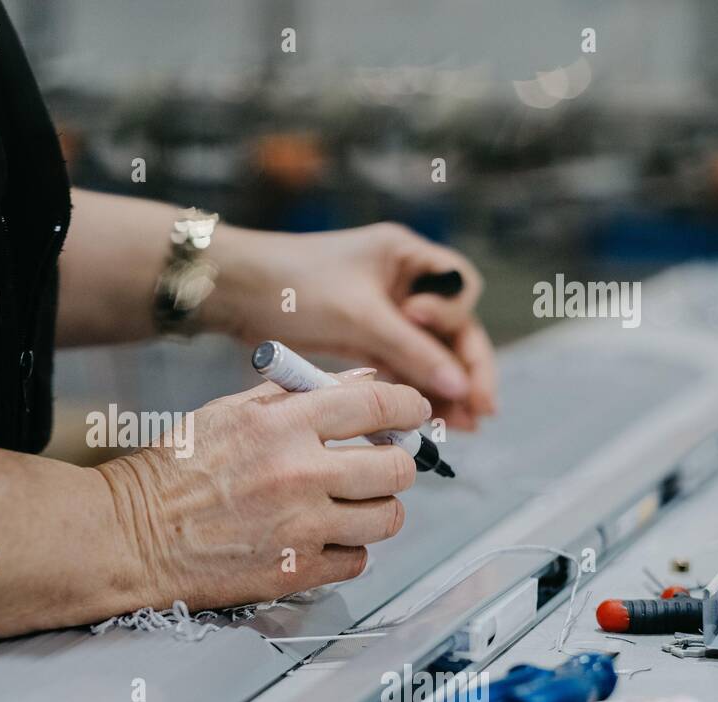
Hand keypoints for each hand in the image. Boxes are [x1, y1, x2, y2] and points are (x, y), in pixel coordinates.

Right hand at [97, 373, 427, 611]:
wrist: (133, 535)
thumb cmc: (173, 471)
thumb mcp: (231, 412)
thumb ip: (298, 395)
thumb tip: (360, 383)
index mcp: (283, 424)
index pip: (379, 406)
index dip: (409, 407)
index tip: (413, 414)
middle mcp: (300, 473)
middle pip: (396, 468)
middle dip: (395, 463)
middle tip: (378, 464)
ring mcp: (302, 526)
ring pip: (385, 518)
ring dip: (376, 509)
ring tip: (350, 503)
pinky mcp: (296, 571)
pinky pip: (357, 560)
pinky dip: (348, 549)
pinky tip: (322, 536)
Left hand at [206, 222, 495, 429]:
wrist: (235, 292)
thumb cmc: (294, 286)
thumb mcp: (359, 316)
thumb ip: (412, 352)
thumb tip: (461, 388)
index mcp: (405, 256)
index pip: (459, 289)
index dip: (453, 318)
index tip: (420, 329)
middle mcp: (401, 282)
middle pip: (451, 328)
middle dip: (465, 369)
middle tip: (482, 409)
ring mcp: (384, 312)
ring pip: (428, 353)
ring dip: (444, 388)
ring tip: (462, 429)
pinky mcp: (364, 338)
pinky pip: (401, 367)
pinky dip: (414, 391)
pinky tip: (432, 422)